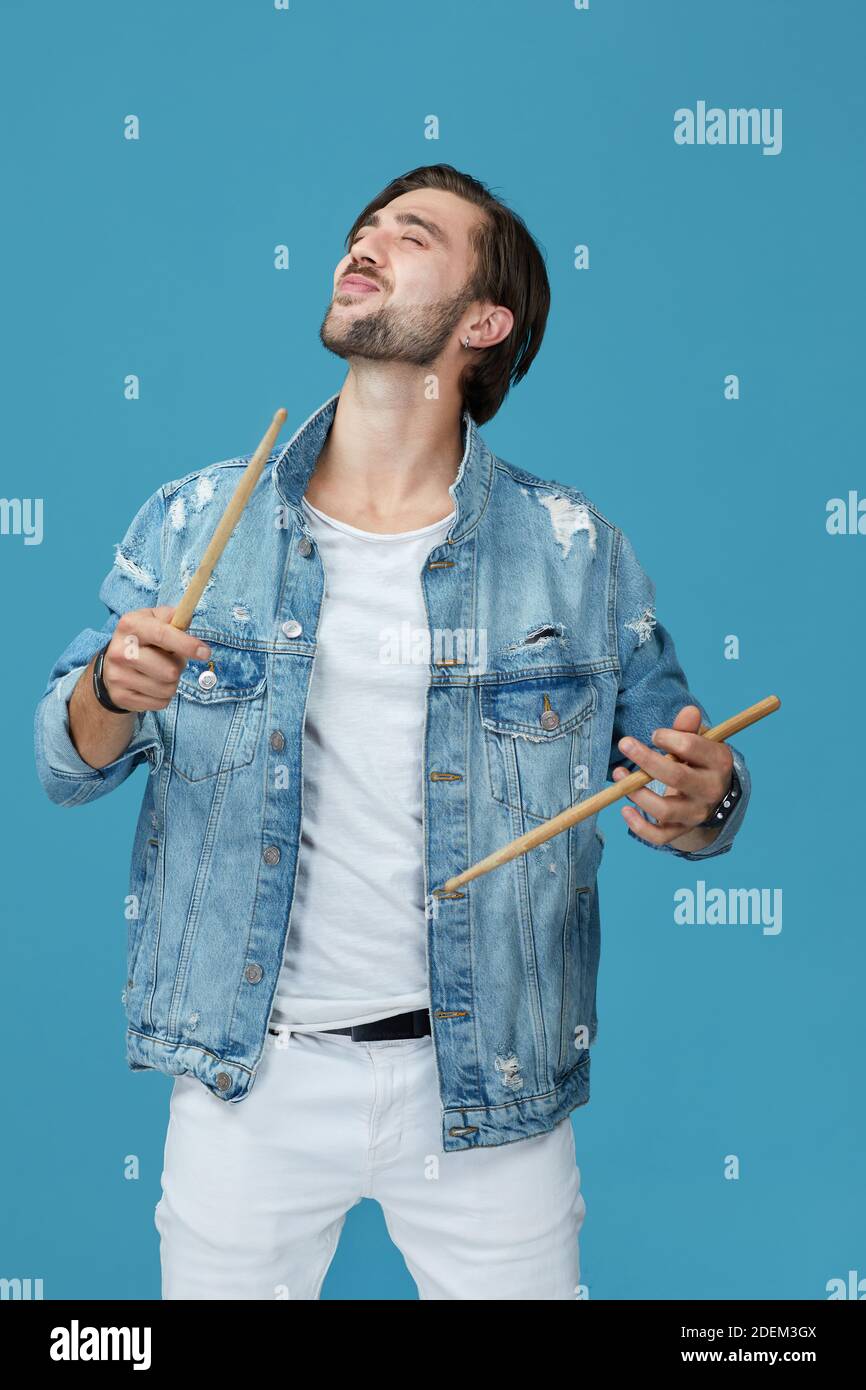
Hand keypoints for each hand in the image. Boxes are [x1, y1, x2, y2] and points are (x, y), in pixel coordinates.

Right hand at [101, 605, 211, 711]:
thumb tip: (186, 618)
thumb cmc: (142, 641)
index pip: (162, 635)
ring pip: (167, 688)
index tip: (206, 652)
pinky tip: (151, 686)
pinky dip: (163, 696)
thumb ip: (172, 617)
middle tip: (169, 660)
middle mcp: (119, 651)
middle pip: (170, 670)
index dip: (187, 644)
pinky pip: (160, 703)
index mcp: (129, 626)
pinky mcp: (121, 696)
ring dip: (172, 682)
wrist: (112, 667)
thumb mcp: (153, 620)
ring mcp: (117, 676)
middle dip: (178, 666)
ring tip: (160, 673)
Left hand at [612, 704, 732, 846]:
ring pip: (664, 810)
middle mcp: (710, 790)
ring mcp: (696, 813)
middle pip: (677, 777)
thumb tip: (689, 711)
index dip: (668, 738)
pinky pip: (659, 836)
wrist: (713, 795)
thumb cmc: (699, 761)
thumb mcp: (699, 742)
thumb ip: (689, 728)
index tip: (654, 734)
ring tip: (618, 776)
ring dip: (637, 793)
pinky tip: (624, 811)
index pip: (691, 747)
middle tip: (624, 744)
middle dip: (646, 760)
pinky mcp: (681, 830)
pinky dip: (639, 827)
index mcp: (719, 762)